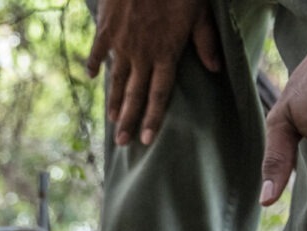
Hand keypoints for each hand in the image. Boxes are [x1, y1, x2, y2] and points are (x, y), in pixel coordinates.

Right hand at [85, 0, 221, 145]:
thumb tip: (215, 69)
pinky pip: (98, 52)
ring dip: (113, 101)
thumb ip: (205, 41)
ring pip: (116, 79)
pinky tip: (90, 76)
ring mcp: (121, 43)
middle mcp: (142, 55)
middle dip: (128, 120)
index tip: (145, 139)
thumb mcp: (199, 11)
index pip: (159, 94)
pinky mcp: (106, 29)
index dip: (152, 118)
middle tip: (122, 142)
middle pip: (134, 94)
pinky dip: (93, 65)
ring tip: (111, 119)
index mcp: (166, 53)